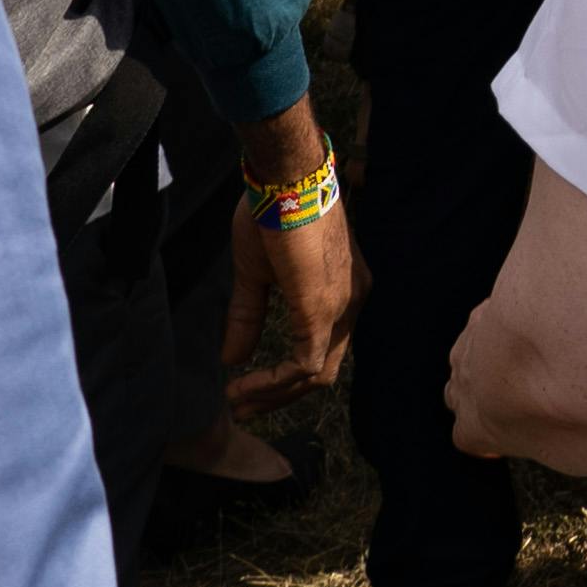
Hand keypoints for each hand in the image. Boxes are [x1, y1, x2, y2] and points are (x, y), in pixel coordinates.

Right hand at [221, 106, 357, 416]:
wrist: (285, 179)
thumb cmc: (272, 214)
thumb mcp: (256, 275)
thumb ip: (249, 317)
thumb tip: (232, 358)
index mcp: (345, 291)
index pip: (323, 348)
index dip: (285, 376)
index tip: (245, 389)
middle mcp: (353, 302)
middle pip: (322, 369)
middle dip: (281, 395)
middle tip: (241, 407)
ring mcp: (343, 307)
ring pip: (315, 373)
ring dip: (274, 394)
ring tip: (237, 401)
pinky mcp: (323, 309)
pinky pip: (304, 364)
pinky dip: (274, 382)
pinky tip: (243, 386)